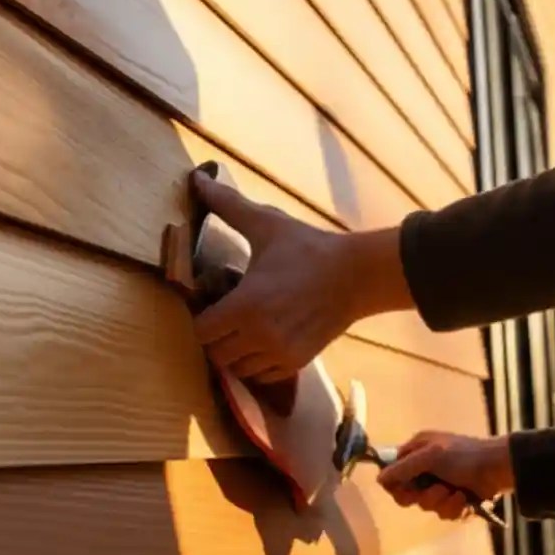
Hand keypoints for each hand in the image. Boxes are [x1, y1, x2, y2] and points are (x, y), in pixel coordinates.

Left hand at [189, 168, 412, 382]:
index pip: (201, 331)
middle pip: (216, 355)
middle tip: (223, 316)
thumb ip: (227, 205)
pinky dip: (256, 363)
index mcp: (245, 306)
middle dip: (215, 337)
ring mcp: (279, 353)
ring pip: (237, 369)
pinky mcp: (296, 362)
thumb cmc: (307, 248)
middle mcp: (259, 336)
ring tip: (242, 330)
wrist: (356, 275)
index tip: (210, 303)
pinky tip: (262, 340)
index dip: (200, 318)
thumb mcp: (266, 224)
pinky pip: (261, 375)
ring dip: (234, 353)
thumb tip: (198, 178)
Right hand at [377, 432, 513, 519]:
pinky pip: (445, 514)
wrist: (500, 468)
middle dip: (424, 496)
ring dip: (443, 503)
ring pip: (428, 507)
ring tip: (457, 494)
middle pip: (408, 495)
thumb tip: (379, 479)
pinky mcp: (455, 501)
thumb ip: (403, 468)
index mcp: (417, 453)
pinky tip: (465, 500)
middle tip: (437, 490)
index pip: (393, 474)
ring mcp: (441, 486)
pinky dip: (456, 509)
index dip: (397, 485)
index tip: (406, 490)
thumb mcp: (431, 456)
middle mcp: (426, 470)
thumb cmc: (464, 456)